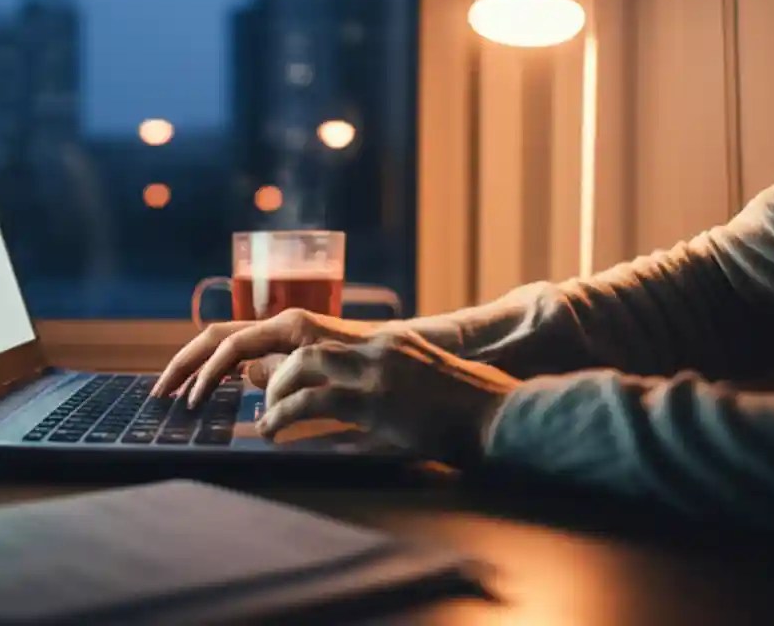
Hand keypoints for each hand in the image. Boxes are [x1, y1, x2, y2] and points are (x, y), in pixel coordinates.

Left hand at [152, 309, 519, 465]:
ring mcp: (370, 369)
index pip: (275, 326)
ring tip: (256, 420)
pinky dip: (284, 416)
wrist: (497, 412)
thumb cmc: (441, 401)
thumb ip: (328, 372)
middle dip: (210, 360)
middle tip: (178, 393)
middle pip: (266, 333)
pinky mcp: (380, 401)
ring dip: (262, 393)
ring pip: (293, 364)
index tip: (189, 374)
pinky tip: (271, 432)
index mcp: (356, 336)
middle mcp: (358, 343)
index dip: (224, 345)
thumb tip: (266, 381)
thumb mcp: (382, 375)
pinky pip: (316, 402)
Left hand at [251, 331, 517, 465]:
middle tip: (266, 399)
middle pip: (307, 345)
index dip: (297, 358)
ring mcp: (378, 371)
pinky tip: (272, 433)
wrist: (508, 417)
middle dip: (278, 371)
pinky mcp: (377, 400)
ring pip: (304, 365)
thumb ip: (396, 387)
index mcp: (393, 343)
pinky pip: (314, 401)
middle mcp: (380, 348)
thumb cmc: (478, 413)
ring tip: (266, 419)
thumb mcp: (431, 386)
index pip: (330, 341)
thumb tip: (365, 408)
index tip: (280, 379)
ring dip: (277, 391)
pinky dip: (285, 414)